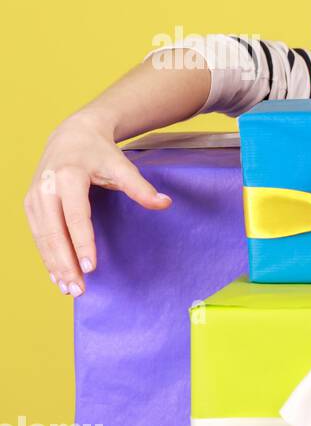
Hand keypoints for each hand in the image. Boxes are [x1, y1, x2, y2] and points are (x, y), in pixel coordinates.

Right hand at [24, 110, 170, 295]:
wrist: (71, 135)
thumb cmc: (100, 153)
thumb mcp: (122, 165)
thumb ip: (140, 187)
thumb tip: (165, 203)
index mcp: (67, 177)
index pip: (75, 216)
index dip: (82, 242)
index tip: (91, 267)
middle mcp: (45, 188)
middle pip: (53, 232)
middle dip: (65, 263)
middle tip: (79, 290)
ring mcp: (34, 197)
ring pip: (42, 238)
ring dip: (54, 265)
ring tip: (69, 289)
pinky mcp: (30, 205)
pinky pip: (37, 235)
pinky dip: (47, 257)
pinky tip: (57, 276)